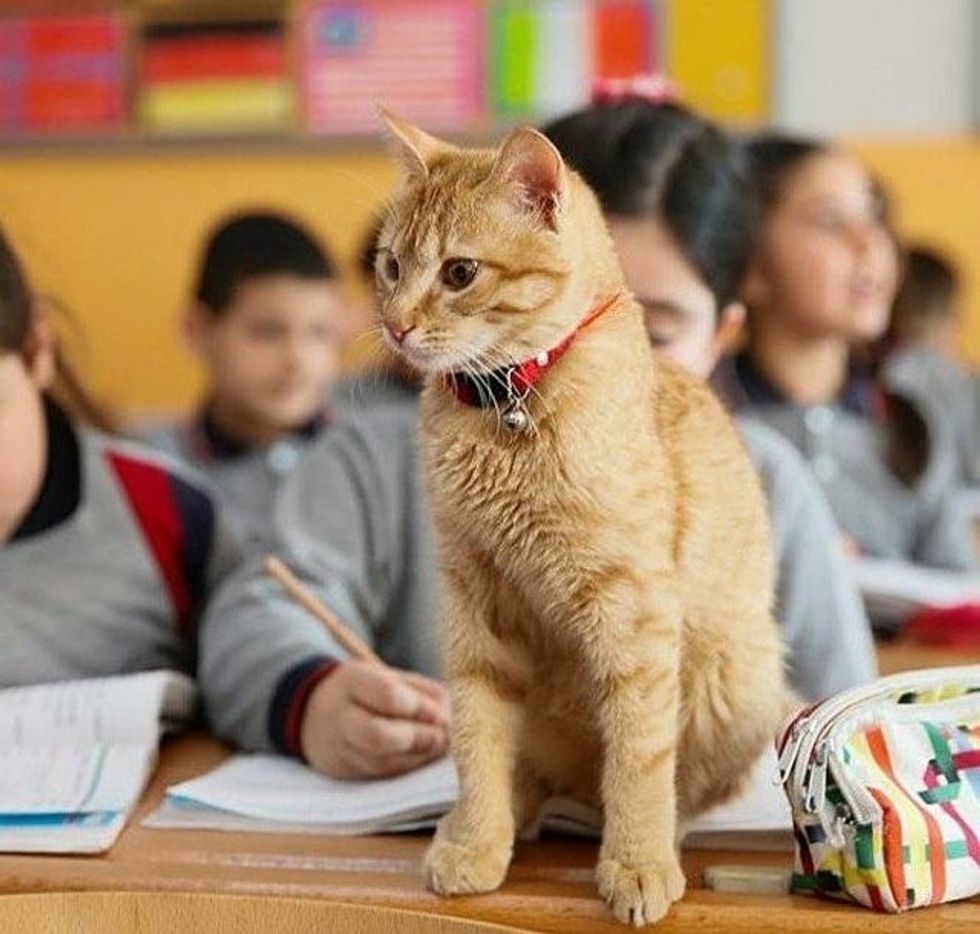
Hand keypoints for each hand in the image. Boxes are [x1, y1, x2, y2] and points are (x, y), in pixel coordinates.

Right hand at [300, 659, 450, 778]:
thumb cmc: (365, 690)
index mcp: (352, 681)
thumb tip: (447, 722)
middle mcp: (339, 716)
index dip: (419, 708)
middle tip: (442, 738)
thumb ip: (422, 694)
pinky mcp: (344, 773)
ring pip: (380, 763)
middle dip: (417, 739)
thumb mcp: (389, 676)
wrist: (314, 712)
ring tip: (439, 749)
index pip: (387, 695)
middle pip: (377, 736)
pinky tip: (423, 760)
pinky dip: (405, 770)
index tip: (441, 714)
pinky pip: (379, 776)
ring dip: (417, 759)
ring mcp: (338, 748)